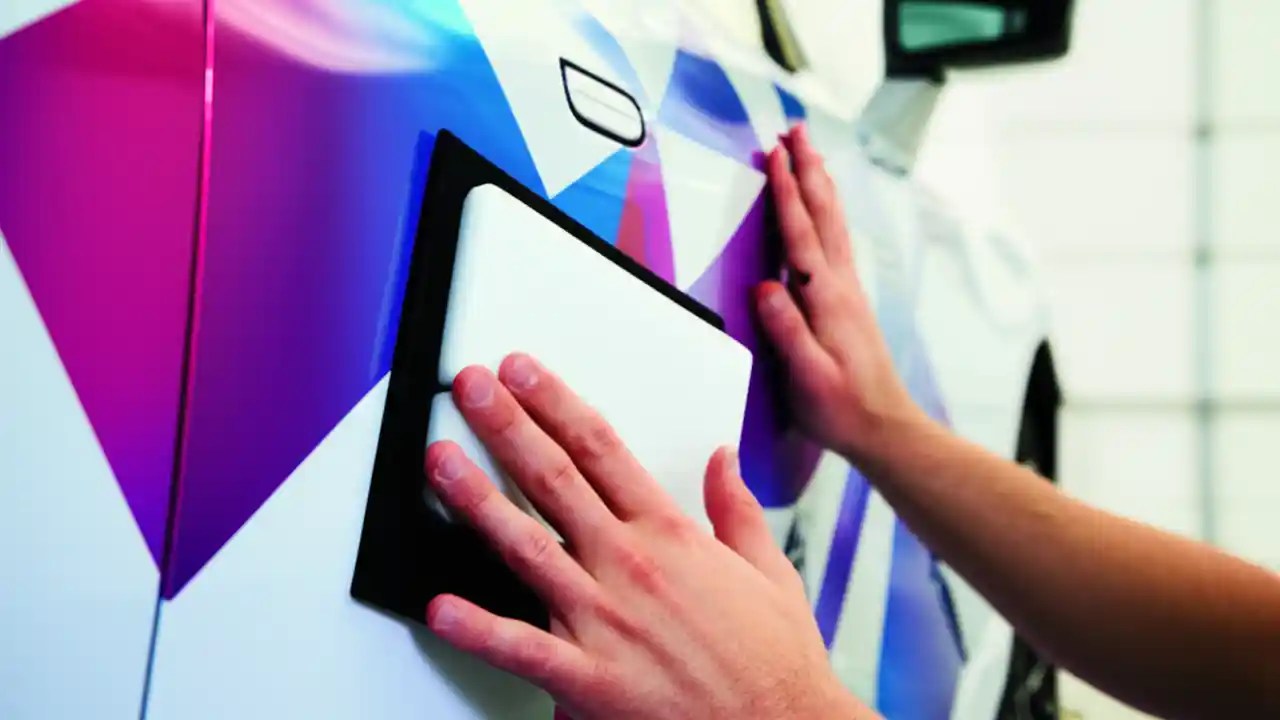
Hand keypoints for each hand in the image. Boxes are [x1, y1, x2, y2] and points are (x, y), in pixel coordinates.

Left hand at [424, 354, 872, 719]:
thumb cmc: (775, 659)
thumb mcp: (770, 568)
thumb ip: (737, 507)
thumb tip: (722, 458)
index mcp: (670, 533)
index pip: (601, 448)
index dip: (555, 403)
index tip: (524, 373)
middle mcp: (631, 565)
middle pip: (555, 478)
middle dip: (506, 425)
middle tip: (469, 387)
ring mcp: (606, 619)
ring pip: (526, 546)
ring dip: (477, 499)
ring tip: (440, 460)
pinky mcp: (591, 678)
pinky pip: (523, 649)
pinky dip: (478, 629)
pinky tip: (440, 607)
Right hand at [755, 125, 924, 463]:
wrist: (885, 428)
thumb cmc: (841, 409)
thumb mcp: (807, 377)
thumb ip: (787, 331)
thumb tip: (766, 288)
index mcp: (825, 300)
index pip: (800, 235)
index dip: (786, 193)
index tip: (775, 155)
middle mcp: (840, 287)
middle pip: (822, 215)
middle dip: (807, 169)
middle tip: (795, 130)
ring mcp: (847, 292)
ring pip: (832, 223)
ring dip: (819, 183)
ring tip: (809, 152)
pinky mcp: (848, 302)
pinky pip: (835, 241)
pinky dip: (826, 212)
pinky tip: (824, 208)